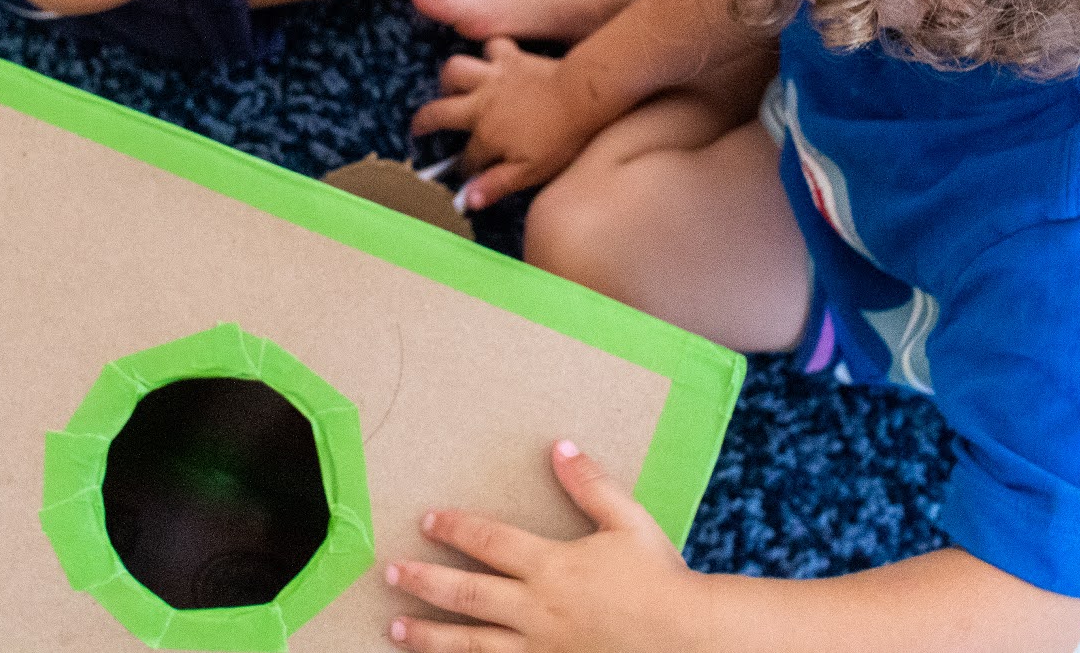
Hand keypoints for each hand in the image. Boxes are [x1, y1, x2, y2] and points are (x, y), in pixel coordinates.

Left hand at [386, 441, 708, 652]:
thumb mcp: (629, 521)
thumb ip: (591, 484)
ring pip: (471, 644)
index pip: (489, 541)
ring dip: (429, 635)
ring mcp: (541, 648)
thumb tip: (560, 447)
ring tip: (396, 629)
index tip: (426, 520)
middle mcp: (537, 608)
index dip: (454, 528)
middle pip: (466, 594)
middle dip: (423, 581)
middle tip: (388, 572)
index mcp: (552, 565)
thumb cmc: (661, 580)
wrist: (690, 640)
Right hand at [410, 39, 597, 208]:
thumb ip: (495, 185)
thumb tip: (466, 201)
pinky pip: (493, 47)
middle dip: (424, 122)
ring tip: (450, 87)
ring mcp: (493, 78)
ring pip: (455, 70)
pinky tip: (493, 60)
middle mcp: (481, 105)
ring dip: (449, 79)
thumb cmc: (560, 138)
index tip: (465, 174)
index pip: (467, 159)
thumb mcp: (530, 172)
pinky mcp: (510, 58)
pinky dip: (490, 51)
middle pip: (439, 112)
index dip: (464, 169)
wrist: (582, 97)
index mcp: (486, 137)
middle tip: (419, 128)